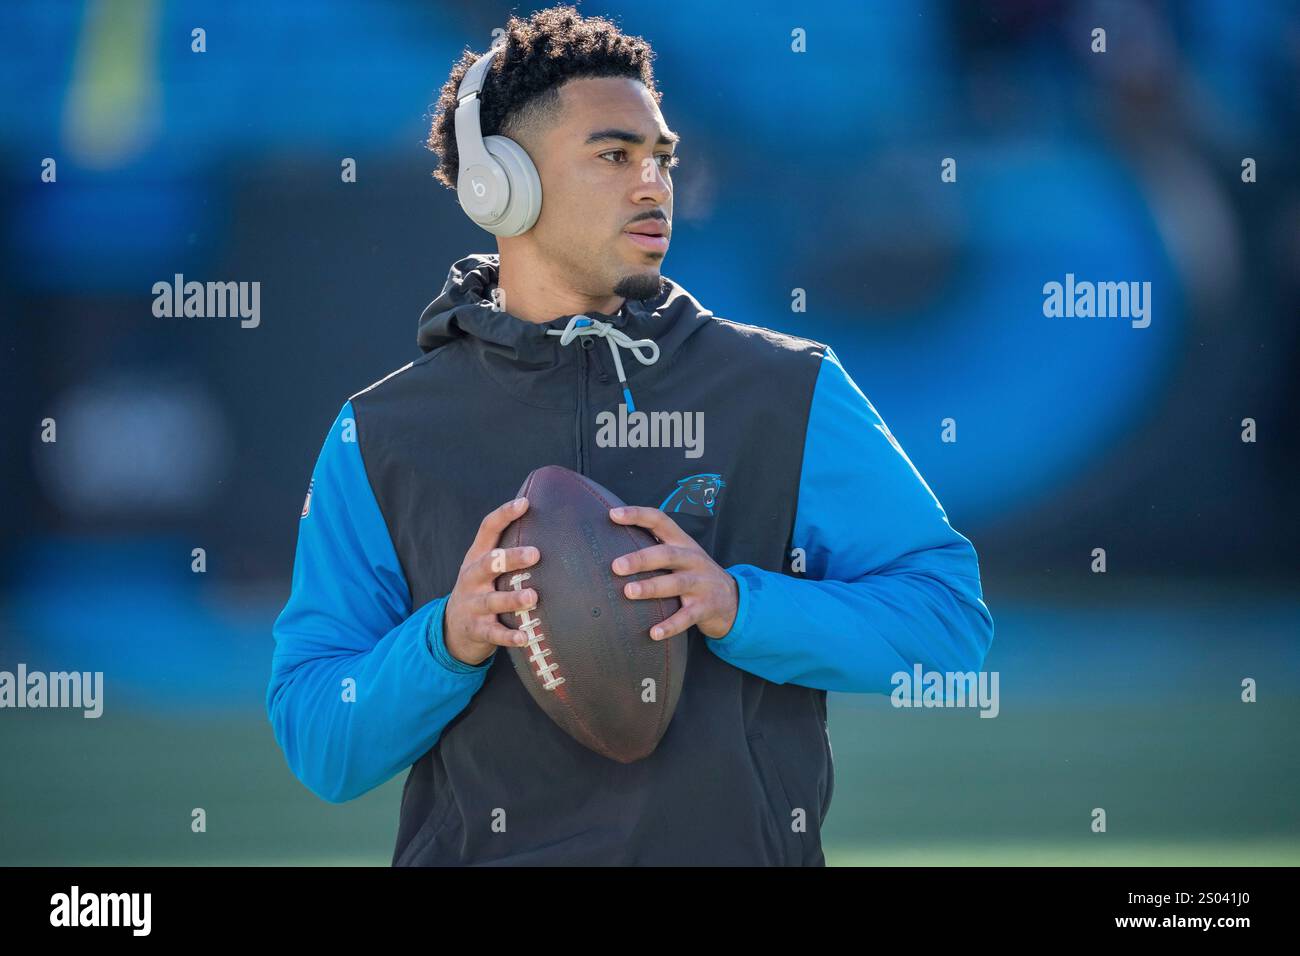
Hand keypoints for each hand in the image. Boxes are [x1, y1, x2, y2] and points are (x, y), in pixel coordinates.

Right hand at [443, 496, 540, 666]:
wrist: (452, 629)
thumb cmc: (481, 590)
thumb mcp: (485, 567)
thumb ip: (507, 550)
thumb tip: (549, 525)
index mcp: (477, 557)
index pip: (488, 529)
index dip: (504, 515)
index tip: (525, 503)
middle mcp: (472, 578)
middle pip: (488, 564)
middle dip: (510, 558)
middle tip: (535, 554)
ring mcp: (473, 604)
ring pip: (492, 600)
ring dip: (512, 599)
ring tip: (532, 597)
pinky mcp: (476, 630)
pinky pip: (494, 634)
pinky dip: (509, 636)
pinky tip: (525, 637)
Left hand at [608, 506, 738, 640]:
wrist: (733, 600)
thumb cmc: (694, 574)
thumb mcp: (681, 555)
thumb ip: (655, 548)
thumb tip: (608, 542)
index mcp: (683, 543)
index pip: (660, 521)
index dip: (638, 515)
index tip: (613, 515)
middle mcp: (693, 559)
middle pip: (667, 554)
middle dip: (641, 559)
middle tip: (616, 566)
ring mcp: (701, 584)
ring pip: (676, 583)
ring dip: (652, 587)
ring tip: (629, 592)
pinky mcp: (706, 608)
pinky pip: (687, 617)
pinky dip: (670, 625)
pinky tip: (653, 633)